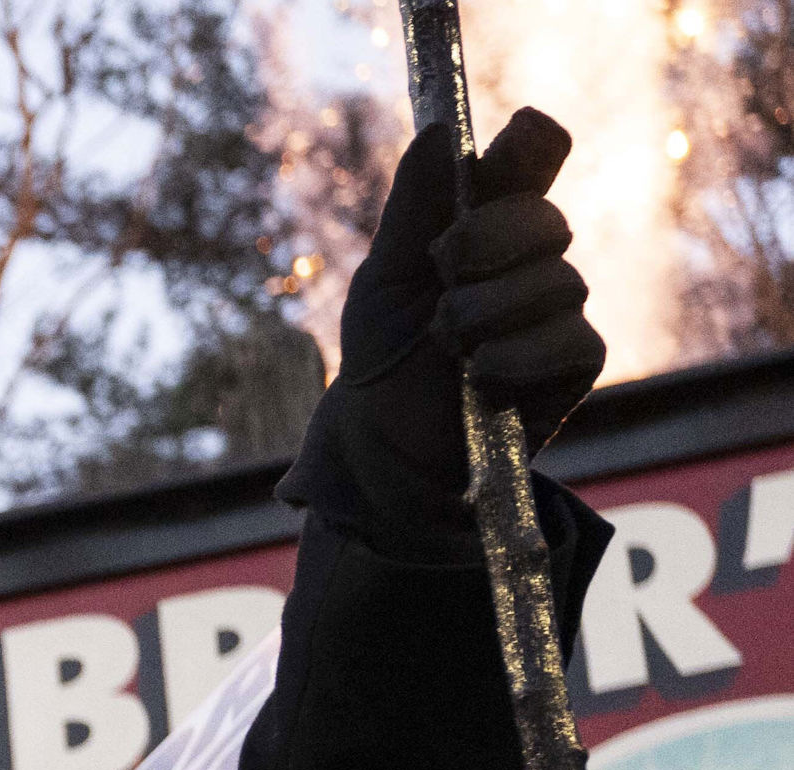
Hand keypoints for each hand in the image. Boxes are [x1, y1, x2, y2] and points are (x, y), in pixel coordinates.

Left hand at [280, 111, 604, 553]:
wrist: (383, 447)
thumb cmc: (383, 359)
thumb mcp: (382, 280)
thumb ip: (412, 209)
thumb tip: (440, 132)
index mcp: (486, 225)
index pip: (530, 164)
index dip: (532, 145)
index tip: (522, 133)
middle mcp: (532, 259)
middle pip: (545, 217)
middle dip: (485, 245)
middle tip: (442, 278)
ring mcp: (560, 308)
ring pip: (555, 282)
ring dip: (484, 315)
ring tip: (448, 346)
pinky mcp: (577, 363)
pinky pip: (571, 339)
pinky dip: (513, 358)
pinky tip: (480, 380)